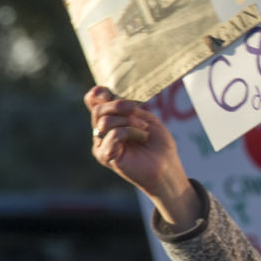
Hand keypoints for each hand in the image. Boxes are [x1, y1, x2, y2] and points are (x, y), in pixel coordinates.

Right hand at [85, 87, 198, 224]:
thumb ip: (127, 108)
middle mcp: (101, 131)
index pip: (93, 101)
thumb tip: (106, 95)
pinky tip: (142, 138)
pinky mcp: (105, 155)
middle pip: (97, 109)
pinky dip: (130, 131)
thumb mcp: (145, 118)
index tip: (110, 94)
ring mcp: (101, 144)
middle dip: (118, 106)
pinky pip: (113, 134)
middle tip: (137, 112)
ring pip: (104, 121)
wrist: (167, 167)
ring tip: (144, 130)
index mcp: (110, 120)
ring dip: (129, 121)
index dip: (98, 93)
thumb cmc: (158, 144)